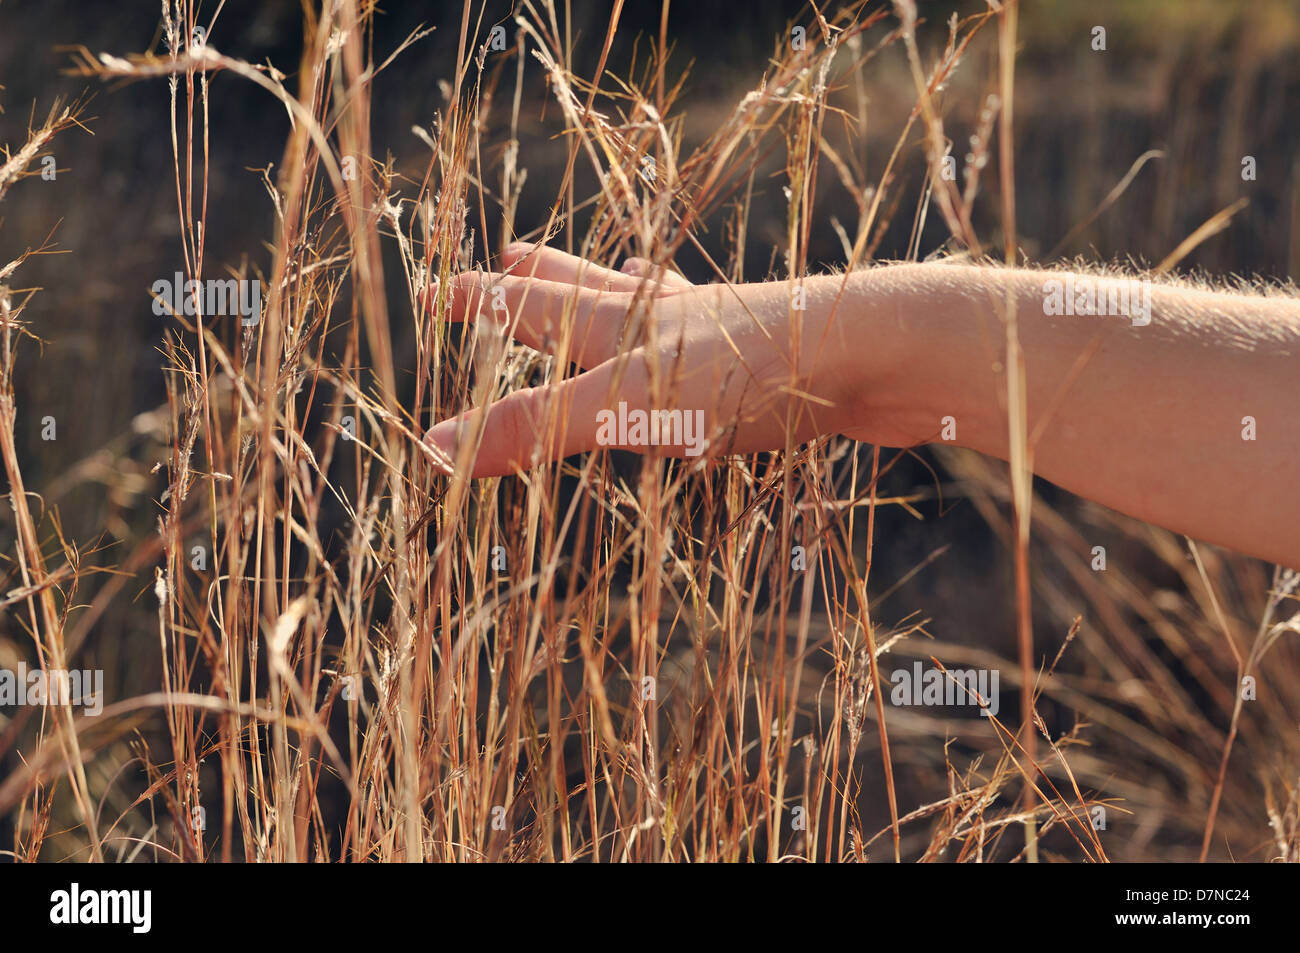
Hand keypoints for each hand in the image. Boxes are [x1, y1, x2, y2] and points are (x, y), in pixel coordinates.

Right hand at [424, 244, 909, 476]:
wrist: (867, 355)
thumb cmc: (743, 372)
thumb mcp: (624, 406)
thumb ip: (537, 426)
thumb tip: (436, 448)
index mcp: (614, 326)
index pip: (527, 306)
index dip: (478, 303)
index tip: (435, 292)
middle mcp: (659, 317)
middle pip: (583, 286)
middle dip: (537, 279)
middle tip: (508, 255)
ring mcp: (713, 330)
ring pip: (648, 301)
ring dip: (615, 291)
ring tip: (610, 276)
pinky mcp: (762, 354)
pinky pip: (708, 334)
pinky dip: (692, 326)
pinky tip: (715, 334)